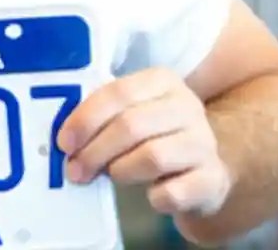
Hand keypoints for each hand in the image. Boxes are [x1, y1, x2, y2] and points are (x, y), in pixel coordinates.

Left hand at [57, 68, 231, 217]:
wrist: (201, 170)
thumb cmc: (152, 137)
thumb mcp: (130, 115)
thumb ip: (101, 117)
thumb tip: (65, 140)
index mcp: (162, 81)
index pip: (119, 92)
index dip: (86, 119)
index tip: (64, 142)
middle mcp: (188, 106)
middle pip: (131, 125)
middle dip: (95, 151)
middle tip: (75, 171)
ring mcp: (204, 142)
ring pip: (152, 156)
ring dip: (120, 171)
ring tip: (111, 176)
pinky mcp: (213, 178)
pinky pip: (174, 192)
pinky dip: (155, 197)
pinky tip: (150, 195)